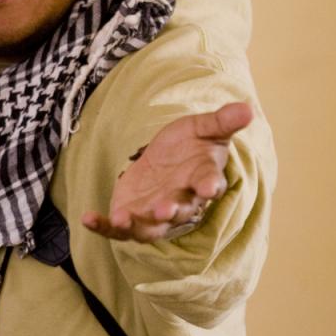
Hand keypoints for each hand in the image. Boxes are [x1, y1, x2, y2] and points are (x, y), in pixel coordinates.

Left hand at [81, 102, 252, 242]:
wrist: (166, 158)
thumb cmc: (190, 144)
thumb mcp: (202, 127)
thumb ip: (221, 121)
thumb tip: (248, 107)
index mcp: (202, 179)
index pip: (208, 185)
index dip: (209, 186)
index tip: (209, 188)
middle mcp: (180, 201)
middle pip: (178, 211)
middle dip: (171, 211)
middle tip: (165, 209)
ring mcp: (154, 213)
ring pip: (148, 227)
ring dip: (136, 226)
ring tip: (121, 219)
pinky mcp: (131, 216)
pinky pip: (117, 228)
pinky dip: (103, 227)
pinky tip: (87, 219)